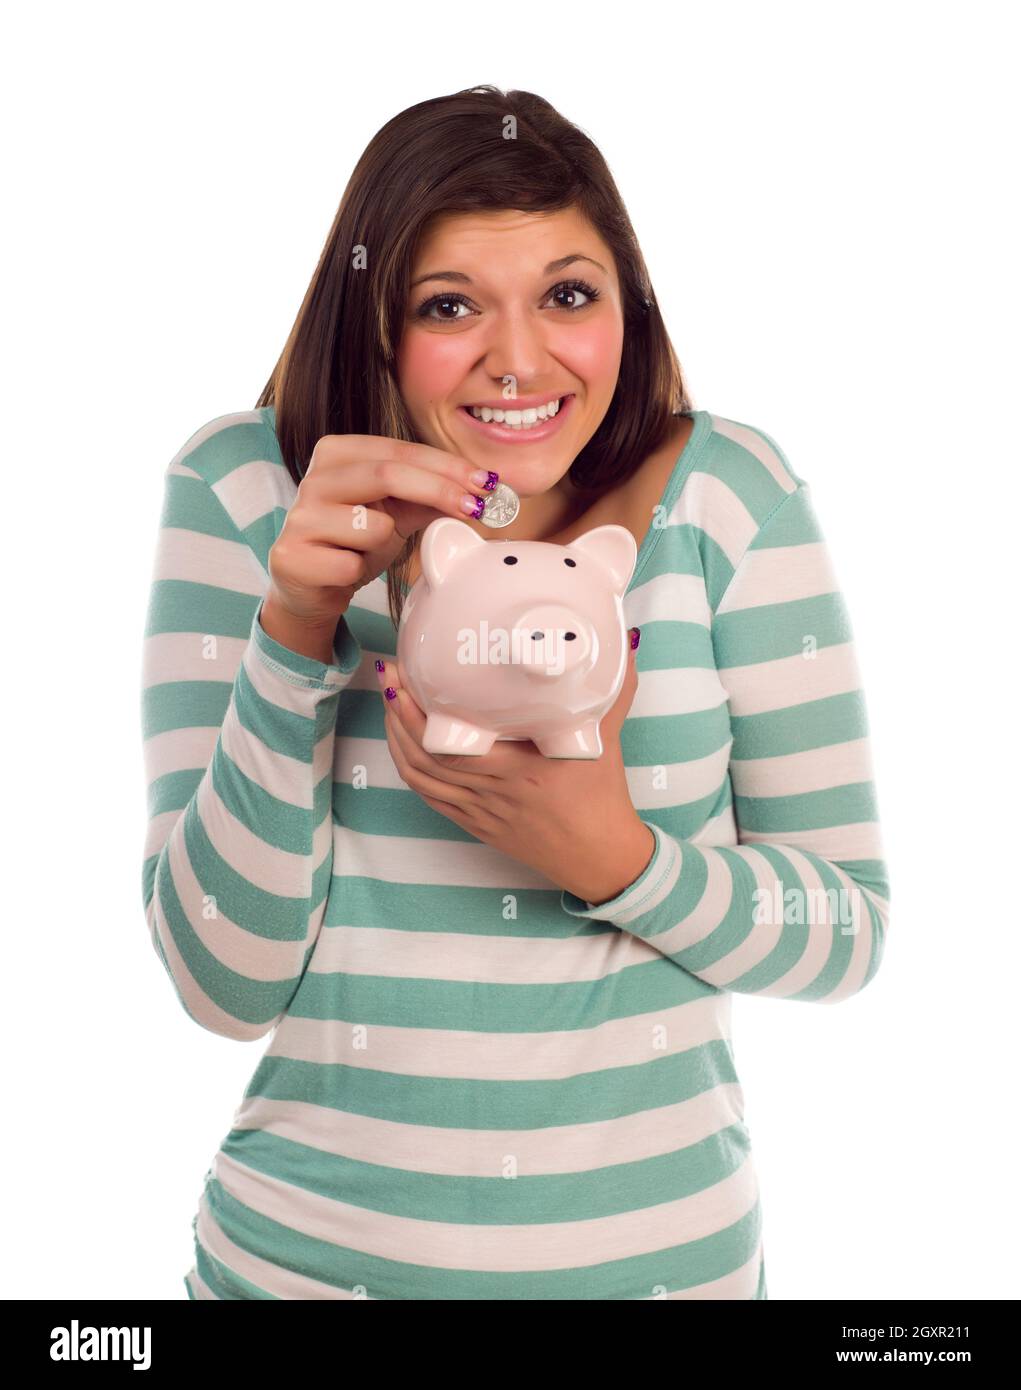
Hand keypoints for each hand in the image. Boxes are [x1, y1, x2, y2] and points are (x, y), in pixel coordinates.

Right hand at [266, 434, 499, 632]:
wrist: (309, 588)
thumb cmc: (353, 543)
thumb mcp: (395, 513)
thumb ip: (431, 496)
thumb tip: (481, 489)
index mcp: (337, 453)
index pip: (401, 451)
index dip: (447, 467)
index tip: (485, 483)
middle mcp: (313, 477)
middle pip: (388, 474)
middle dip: (439, 491)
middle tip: (475, 509)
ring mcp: (299, 516)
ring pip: (372, 527)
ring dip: (384, 546)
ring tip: (365, 552)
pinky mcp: (290, 557)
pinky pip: (351, 565)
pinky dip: (359, 572)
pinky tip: (343, 572)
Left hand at [375, 628, 655, 903]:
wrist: (599, 857)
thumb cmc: (604, 796)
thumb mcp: (607, 739)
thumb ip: (614, 688)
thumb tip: (625, 639)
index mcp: (522, 769)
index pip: (455, 744)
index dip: (421, 713)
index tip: (411, 672)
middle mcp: (495, 791)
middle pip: (427, 755)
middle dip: (400, 712)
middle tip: (391, 674)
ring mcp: (481, 810)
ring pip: (421, 776)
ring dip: (397, 738)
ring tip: (390, 699)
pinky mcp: (475, 824)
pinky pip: (429, 796)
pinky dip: (409, 766)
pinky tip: (402, 740)